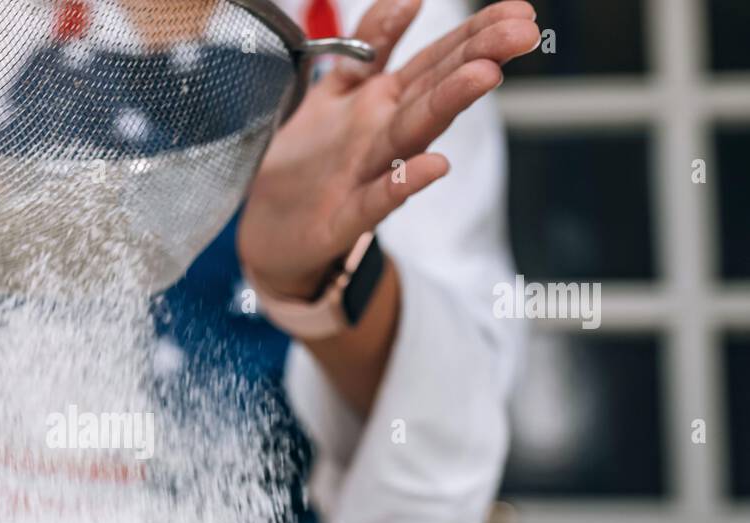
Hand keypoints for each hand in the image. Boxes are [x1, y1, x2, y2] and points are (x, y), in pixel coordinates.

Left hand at [238, 0, 540, 302]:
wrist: (270, 230)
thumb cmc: (309, 160)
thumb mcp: (337, 88)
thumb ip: (372, 43)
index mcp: (384, 100)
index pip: (437, 59)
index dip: (474, 34)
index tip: (518, 10)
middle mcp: (385, 134)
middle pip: (434, 89)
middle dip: (478, 57)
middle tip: (523, 31)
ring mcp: (368, 174)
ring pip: (412, 133)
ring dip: (448, 103)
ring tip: (485, 74)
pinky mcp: (346, 216)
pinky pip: (377, 198)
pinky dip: (402, 182)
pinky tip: (433, 166)